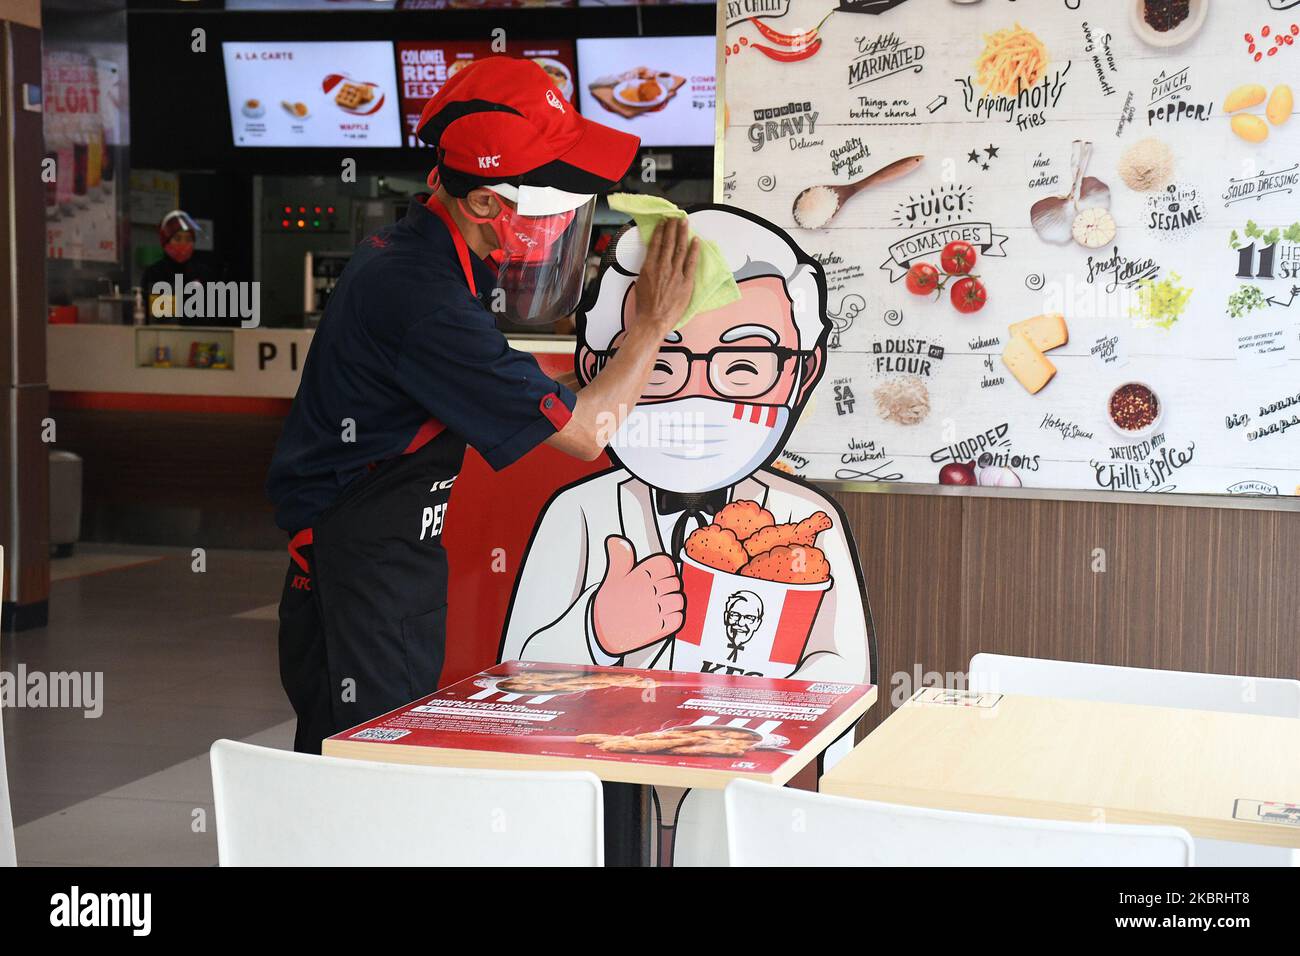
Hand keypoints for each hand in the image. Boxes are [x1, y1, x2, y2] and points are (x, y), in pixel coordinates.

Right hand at [592, 535, 683, 655]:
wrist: (602, 632)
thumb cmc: (609, 604)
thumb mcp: (613, 578)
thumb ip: (620, 558)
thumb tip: (616, 540)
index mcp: (640, 575)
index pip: (666, 565)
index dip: (664, 570)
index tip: (657, 577)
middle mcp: (649, 590)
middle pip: (675, 582)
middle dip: (669, 587)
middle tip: (656, 594)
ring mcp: (655, 609)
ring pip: (678, 600)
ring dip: (672, 603)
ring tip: (659, 606)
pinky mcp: (659, 627)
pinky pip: (678, 618)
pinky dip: (674, 618)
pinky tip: (661, 618)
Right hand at [629, 217, 699, 337]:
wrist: (653, 320)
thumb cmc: (645, 306)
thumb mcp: (641, 283)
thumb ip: (648, 270)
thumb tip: (653, 262)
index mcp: (649, 267)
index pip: (656, 244)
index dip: (660, 231)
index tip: (663, 223)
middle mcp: (662, 267)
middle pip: (669, 243)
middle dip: (672, 228)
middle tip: (675, 217)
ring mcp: (675, 274)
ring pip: (680, 249)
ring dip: (682, 234)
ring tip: (684, 223)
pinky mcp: (686, 282)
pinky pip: (691, 262)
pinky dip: (694, 250)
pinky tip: (696, 240)